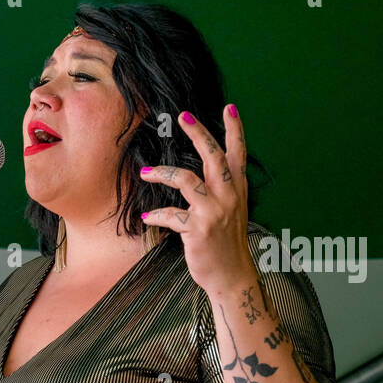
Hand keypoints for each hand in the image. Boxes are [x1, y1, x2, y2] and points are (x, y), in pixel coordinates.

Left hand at [139, 104, 255, 296]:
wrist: (232, 275)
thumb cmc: (226, 243)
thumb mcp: (231, 212)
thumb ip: (221, 191)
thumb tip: (201, 174)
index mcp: (238, 189)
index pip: (238, 153)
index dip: (235, 130)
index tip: (229, 107)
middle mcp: (230, 196)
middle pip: (213, 157)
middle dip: (198, 133)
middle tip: (182, 116)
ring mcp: (214, 212)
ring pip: (186, 180)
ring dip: (161, 173)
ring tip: (143, 172)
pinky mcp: (198, 229)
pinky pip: (171, 215)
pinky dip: (156, 215)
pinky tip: (146, 218)